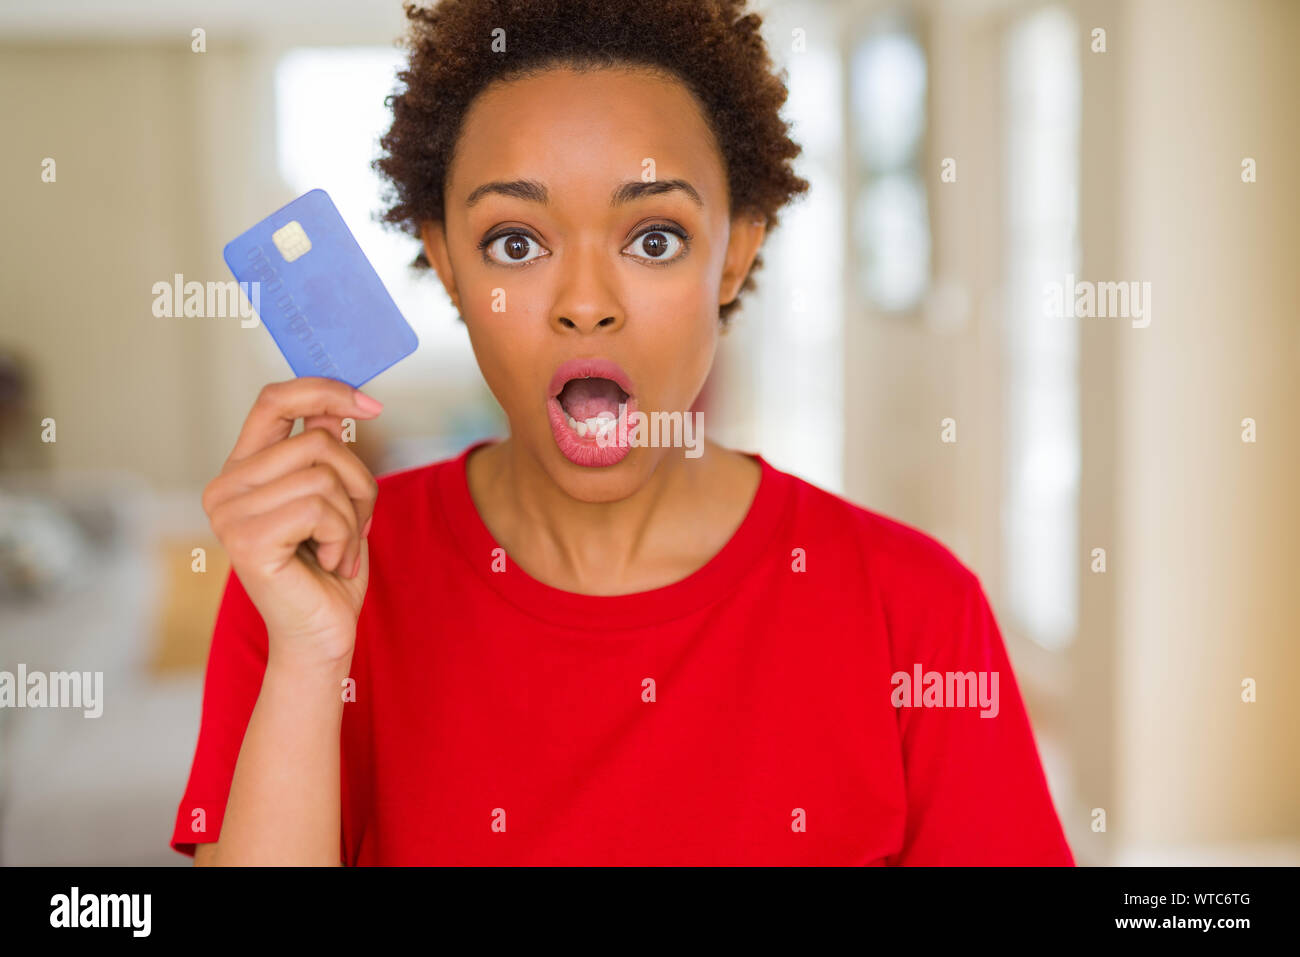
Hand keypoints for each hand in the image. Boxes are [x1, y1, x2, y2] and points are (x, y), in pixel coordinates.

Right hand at [202, 377, 382, 664]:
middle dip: (358, 483)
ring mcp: (229, 513)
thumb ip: (325, 456)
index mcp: (243, 470)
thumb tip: (333, 406)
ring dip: (352, 516)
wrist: (321, 637)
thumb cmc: (329, 570)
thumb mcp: (336, 501)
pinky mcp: (245, 539)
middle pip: (318, 441)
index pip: (274, 401)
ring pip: (323, 475)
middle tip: (354, 526)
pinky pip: (319, 508)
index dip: (324, 390)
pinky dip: (342, 537)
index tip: (372, 404)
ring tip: (338, 550)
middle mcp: (225, 487)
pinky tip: (329, 563)